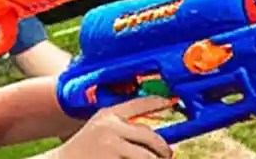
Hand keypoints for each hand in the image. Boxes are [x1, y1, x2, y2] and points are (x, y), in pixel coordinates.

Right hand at [46, 97, 173, 158]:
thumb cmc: (83, 150)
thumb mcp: (100, 130)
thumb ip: (122, 128)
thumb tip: (155, 139)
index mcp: (108, 115)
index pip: (139, 104)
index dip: (158, 102)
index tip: (172, 101)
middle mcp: (110, 127)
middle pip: (149, 135)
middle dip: (162, 148)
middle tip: (168, 155)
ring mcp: (111, 146)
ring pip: (146, 156)